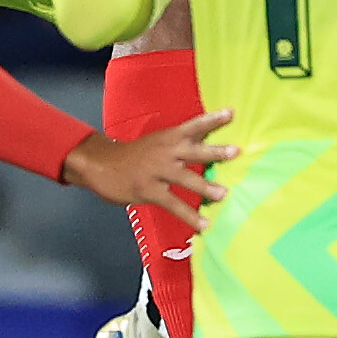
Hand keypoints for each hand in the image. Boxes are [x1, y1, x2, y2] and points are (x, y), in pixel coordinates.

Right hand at [64, 109, 236, 219]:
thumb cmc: (134, 155)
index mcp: (169, 137)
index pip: (194, 125)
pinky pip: (174, 205)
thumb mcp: (157, 142)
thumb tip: (208, 144)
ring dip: (206, 187)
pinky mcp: (150, 190)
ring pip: (186, 178)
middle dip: (215, 151)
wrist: (100, 164)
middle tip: (236, 151)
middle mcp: (165, 152)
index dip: (212, 119)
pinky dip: (190, 216)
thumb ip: (180, 144)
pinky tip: (204, 225)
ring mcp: (157, 171)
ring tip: (224, 194)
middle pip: (194, 150)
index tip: (231, 113)